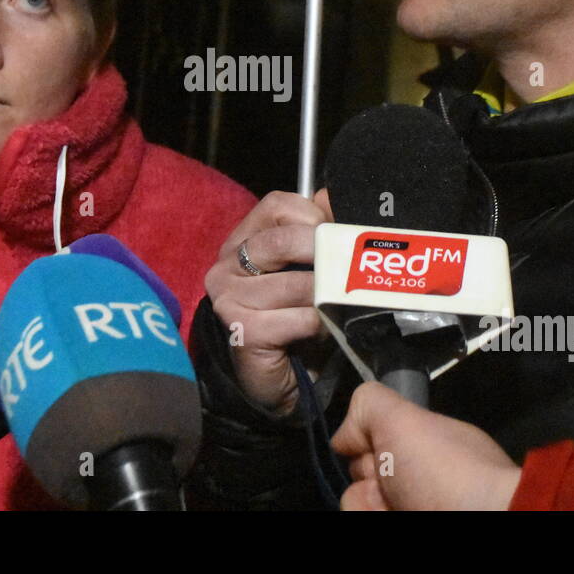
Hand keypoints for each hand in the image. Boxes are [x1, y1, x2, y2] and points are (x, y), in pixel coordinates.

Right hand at [205, 189, 332, 415]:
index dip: (314, 218)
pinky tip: (319, 332)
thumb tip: (332, 196)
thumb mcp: (307, 268)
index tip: (333, 238)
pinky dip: (319, 325)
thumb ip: (318, 230)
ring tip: (334, 308)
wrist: (280, 377)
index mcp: (242, 240)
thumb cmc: (295, 317)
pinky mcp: (242, 331)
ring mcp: (228, 299)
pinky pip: (298, 318)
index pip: (277, 206)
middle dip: (324, 256)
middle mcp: (226, 266)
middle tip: (347, 272)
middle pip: (283, 241)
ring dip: (326, 299)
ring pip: (297, 284)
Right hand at [331, 381, 521, 509]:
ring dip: (366, 507)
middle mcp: (414, 485)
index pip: (367, 449)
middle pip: (358, 485)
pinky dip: (368, 514)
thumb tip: (342, 438)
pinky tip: (393, 514)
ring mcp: (409, 509)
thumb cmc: (446, 472)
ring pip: (357, 507)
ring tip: (395, 510)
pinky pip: (363, 516)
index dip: (364, 448)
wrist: (486, 523)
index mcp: (421, 451)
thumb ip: (367, 407)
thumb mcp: (404, 418)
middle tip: (391, 487)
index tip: (378, 453)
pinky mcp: (401, 524)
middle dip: (366, 485)